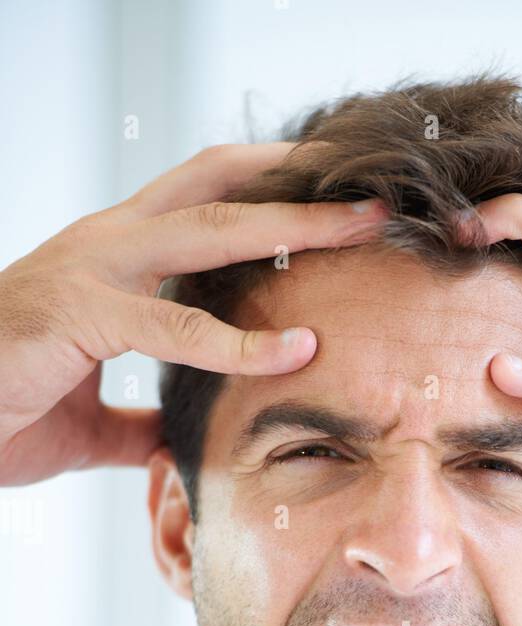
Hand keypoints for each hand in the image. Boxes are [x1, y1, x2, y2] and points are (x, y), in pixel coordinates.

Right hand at [0, 143, 386, 486]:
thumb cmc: (5, 411)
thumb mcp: (92, 419)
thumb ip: (139, 418)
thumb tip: (173, 438)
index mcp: (114, 258)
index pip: (204, 200)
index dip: (269, 190)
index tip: (336, 198)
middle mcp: (106, 244)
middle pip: (219, 189)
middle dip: (299, 183)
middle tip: (376, 192)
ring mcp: (91, 270)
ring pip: (207, 230)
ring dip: (293, 225)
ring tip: (363, 230)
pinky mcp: (78, 314)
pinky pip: (174, 324)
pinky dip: (241, 339)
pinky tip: (296, 348)